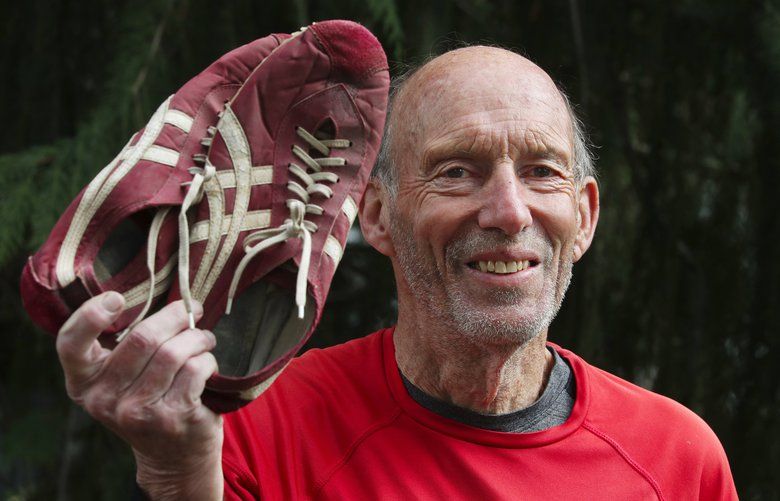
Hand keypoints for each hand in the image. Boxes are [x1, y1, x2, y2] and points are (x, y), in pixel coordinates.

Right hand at [56, 292, 222, 499]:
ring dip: (197, 338)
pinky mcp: (171, 417)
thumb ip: (124, 345)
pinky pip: (195, 369)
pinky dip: (207, 359)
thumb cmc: (150, 401)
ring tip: (204, 340)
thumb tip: (160, 297)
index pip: (70, 344)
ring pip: (173, 352)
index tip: (117, 298)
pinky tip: (207, 364)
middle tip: (191, 310)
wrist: (173, 456)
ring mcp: (137, 411)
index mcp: (84, 383)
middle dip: (174, 317)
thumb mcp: (122, 379)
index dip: (89, 316)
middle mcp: (104, 399)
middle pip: (142, 338)